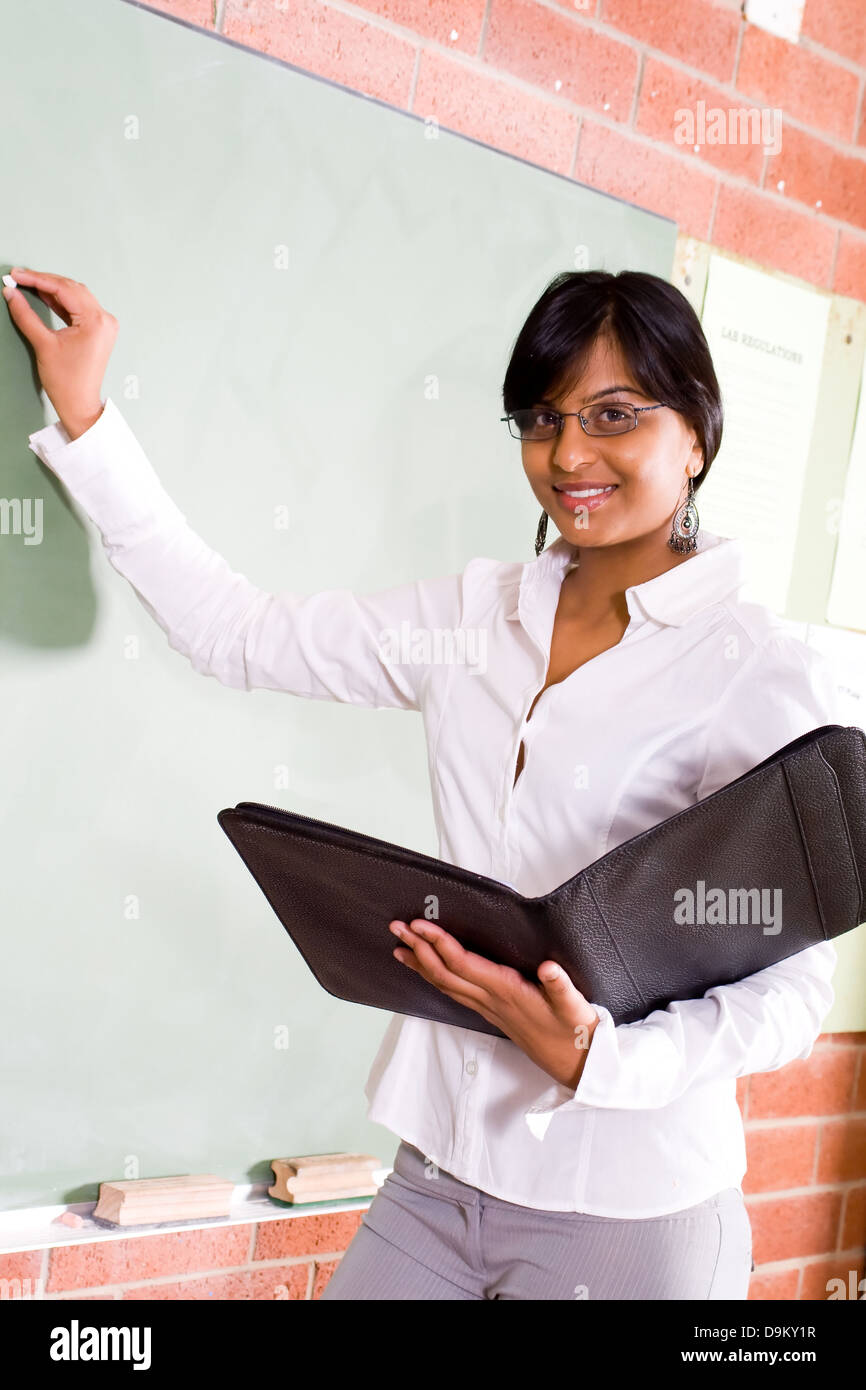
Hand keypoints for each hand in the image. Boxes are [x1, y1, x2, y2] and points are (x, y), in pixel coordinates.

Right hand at [2, 267, 117, 437]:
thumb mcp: (42, 344)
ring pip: (75, 296)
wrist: (79, 404)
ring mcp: (104, 325)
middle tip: (19, 277)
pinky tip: (44, 295)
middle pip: (71, 289)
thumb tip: (11, 294)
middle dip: (44, 281)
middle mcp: (104, 320)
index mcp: (96, 321)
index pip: (64, 289)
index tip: (17, 275)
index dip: (37, 279)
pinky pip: (79, 308)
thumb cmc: (67, 382)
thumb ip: (25, 315)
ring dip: (52, 289)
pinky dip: (61, 301)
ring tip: (27, 284)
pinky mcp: (99, 331)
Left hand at [389, 918, 599, 1089]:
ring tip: (400, 947)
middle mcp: (491, 1000)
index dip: (440, 944)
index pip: (464, 964)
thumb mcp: (575, 1007)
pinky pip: (453, 993)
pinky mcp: (490, 1013)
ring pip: (444, 985)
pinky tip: (427, 971)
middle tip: (396, 927)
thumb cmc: (574, 1031)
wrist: (574, 1063)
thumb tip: (548, 968)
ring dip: (420, 964)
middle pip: (444, 973)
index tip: (420, 925)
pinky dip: (435, 978)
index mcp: (507, 991)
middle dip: (419, 949)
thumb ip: (561, 986)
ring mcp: (487, 1008)